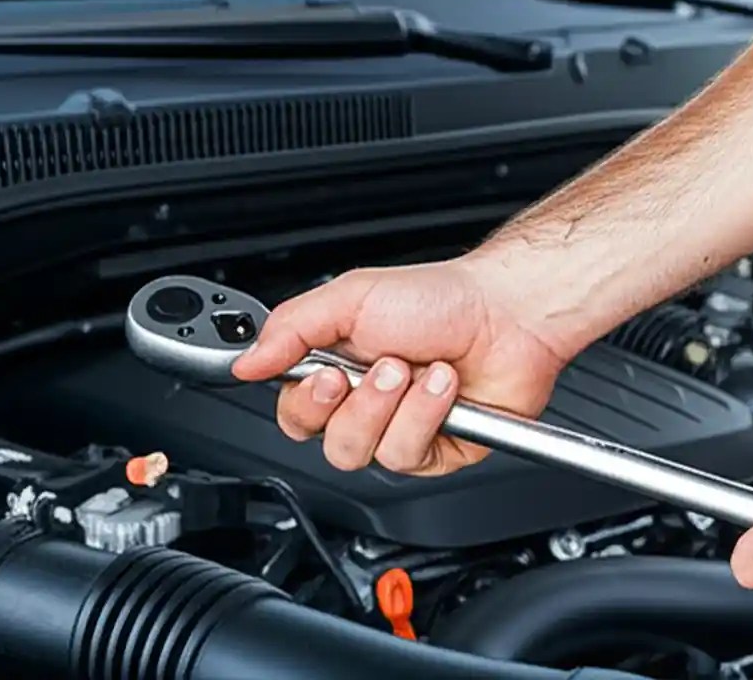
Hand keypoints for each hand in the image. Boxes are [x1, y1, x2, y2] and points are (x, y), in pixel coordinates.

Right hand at [231, 258, 568, 475]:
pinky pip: (408, 456)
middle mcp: (368, 403)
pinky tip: (445, 386)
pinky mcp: (437, 450)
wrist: (508, 314)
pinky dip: (427, 416)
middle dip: (358, 402)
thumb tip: (244, 361)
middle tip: (387, 364)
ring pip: (364, 453)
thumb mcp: (352, 296)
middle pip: (327, 442)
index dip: (305, 403)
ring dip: (394, 406)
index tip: (326, 375)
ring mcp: (403, 429)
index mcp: (339, 367)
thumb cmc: (442, 298)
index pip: (295, 412)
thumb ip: (289, 328)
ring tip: (422, 370)